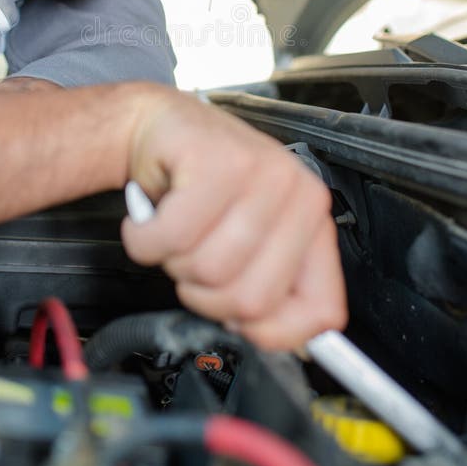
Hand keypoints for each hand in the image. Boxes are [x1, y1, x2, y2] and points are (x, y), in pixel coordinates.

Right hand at [121, 91, 346, 350]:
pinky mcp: (215, 161)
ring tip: (174, 230)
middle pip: (250, 299)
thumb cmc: (201, 187)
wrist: (161, 127)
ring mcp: (260, 172)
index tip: (240, 321)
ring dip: (172, 261)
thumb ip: (268, 286)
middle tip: (192, 259)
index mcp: (313, 219)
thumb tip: (272, 338)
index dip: (273, 333)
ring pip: (208, 269)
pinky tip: (150, 218)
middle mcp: (297, 192)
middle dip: (204, 293)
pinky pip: (172, 237)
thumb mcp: (249, 239)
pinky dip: (145, 239)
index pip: (321, 309)